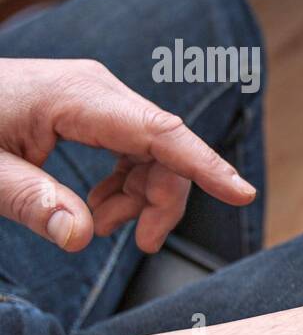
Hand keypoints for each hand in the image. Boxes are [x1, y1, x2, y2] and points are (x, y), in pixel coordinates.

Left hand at [0, 58, 255, 251]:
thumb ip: (28, 201)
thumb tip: (81, 237)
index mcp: (77, 97)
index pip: (159, 134)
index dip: (204, 166)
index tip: (242, 193)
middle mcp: (98, 91)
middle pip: (164, 149)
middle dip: (159, 200)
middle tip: (133, 243)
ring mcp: (96, 99)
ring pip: (153, 153)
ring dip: (139, 197)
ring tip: (98, 225)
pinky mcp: (89, 110)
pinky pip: (131, 150)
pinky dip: (124, 185)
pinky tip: (96, 208)